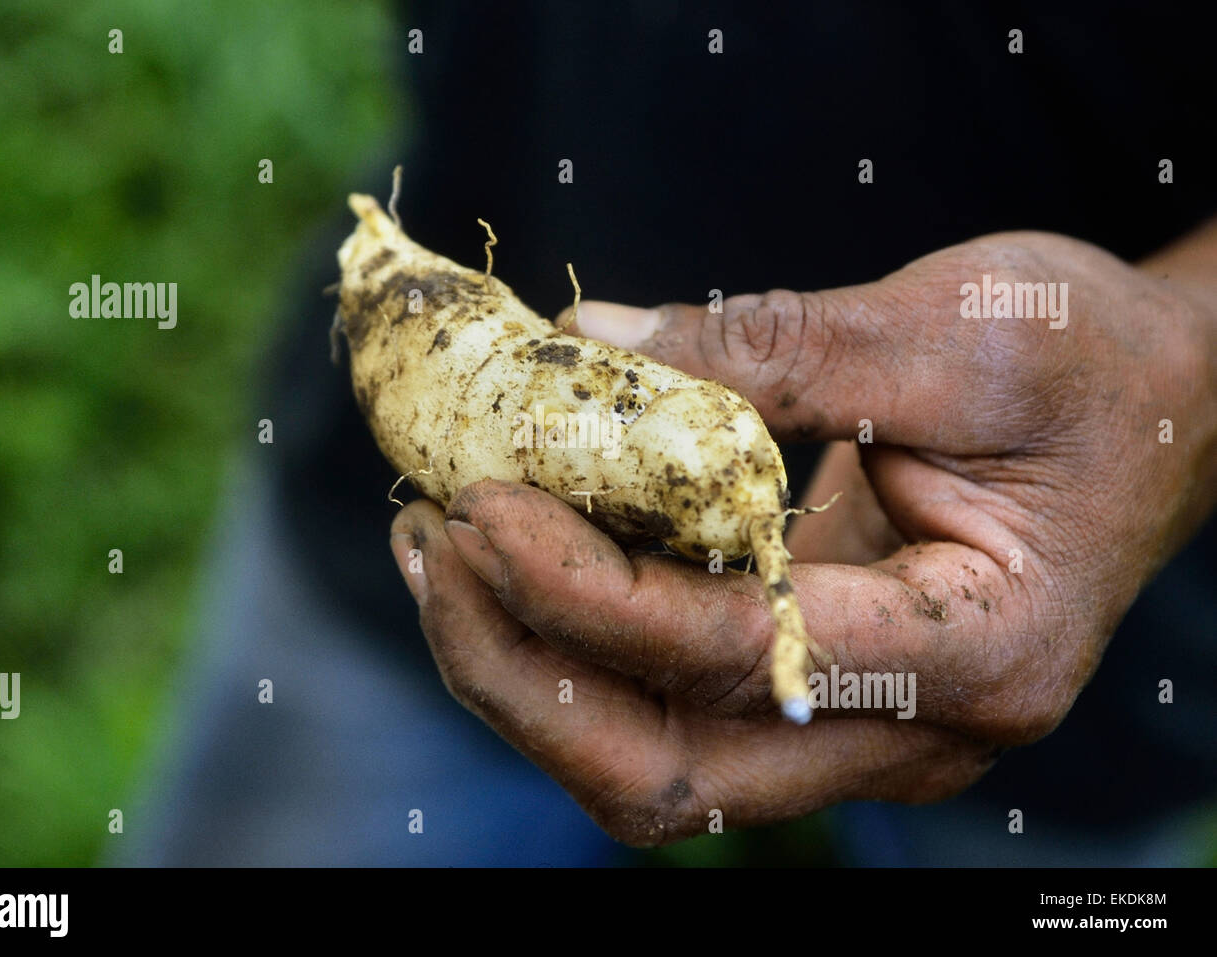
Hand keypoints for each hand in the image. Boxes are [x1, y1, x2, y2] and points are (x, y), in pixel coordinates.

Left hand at [390, 226, 1216, 844]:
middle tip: (434, 543)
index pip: (741, 659)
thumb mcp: (959, 330)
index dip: (590, 593)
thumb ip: (776, 345)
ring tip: (439, 549)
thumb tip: (587, 342)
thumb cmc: (1090, 362)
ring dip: (527, 671)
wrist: (1159, 407)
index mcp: (981, 648)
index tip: (483, 500)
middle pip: (671, 773)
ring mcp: (860, 727)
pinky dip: (570, 645)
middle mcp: (916, 728)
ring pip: (651, 762)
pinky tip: (507, 556)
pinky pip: (666, 706)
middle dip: (525, 671)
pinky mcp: (814, 690)